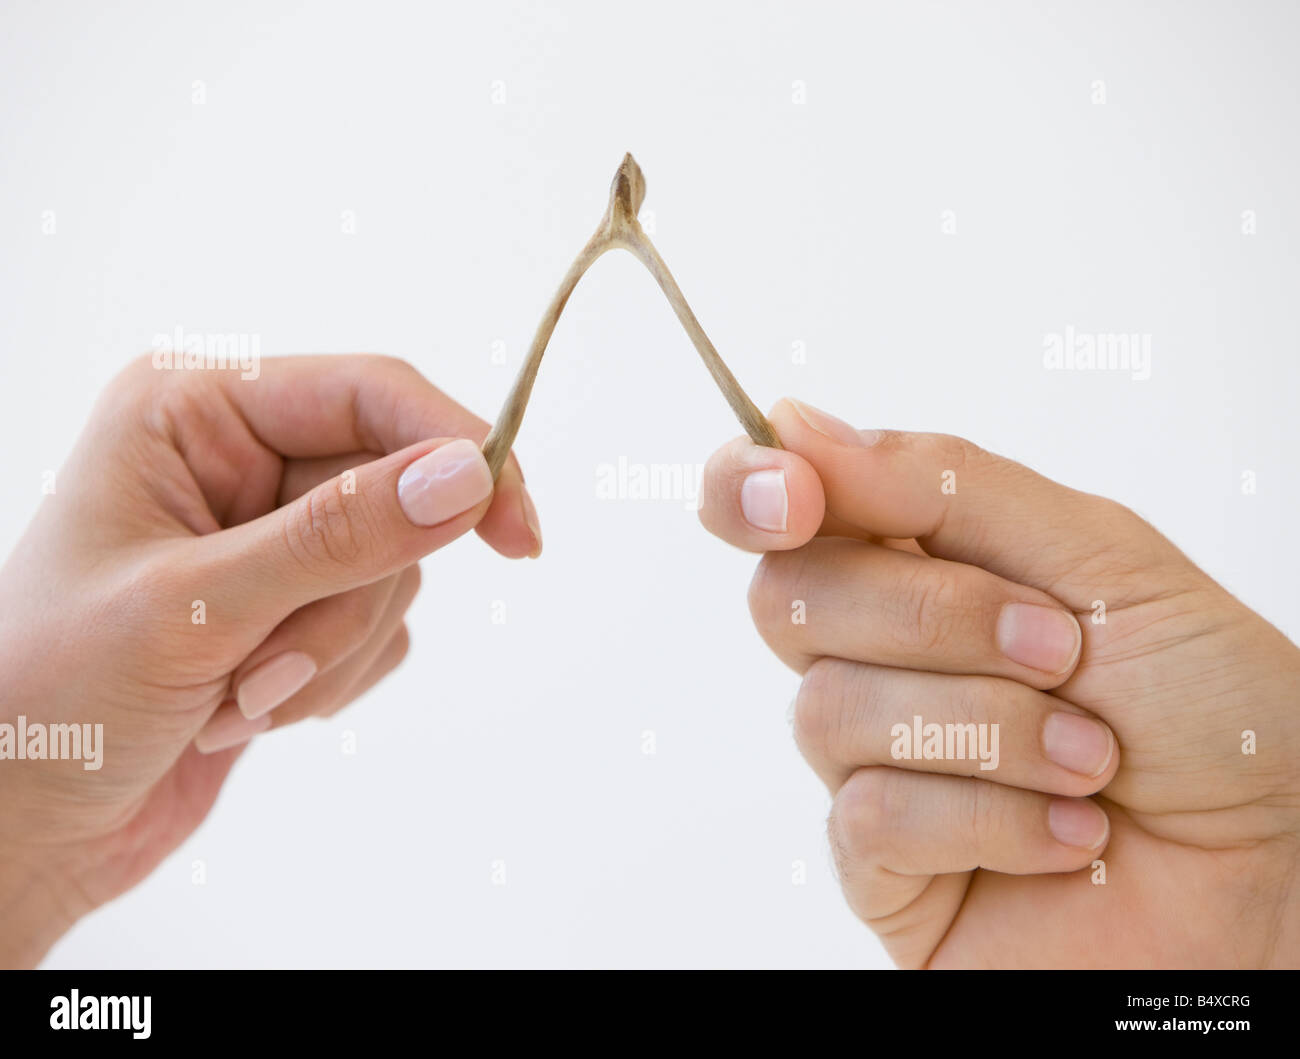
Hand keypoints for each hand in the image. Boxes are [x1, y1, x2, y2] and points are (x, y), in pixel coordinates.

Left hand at [0, 354, 539, 966]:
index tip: (515, 533)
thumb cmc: (52, 697)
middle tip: (267, 674)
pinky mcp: (298, 601)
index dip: (456, 452)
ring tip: (235, 701)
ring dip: (328, 653)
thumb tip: (467, 477)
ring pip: (393, 571)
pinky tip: (245, 712)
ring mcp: (273, 533)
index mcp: (195, 409)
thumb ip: (337, 537)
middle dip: (342, 602)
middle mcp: (242, 457)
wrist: (22, 825)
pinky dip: (332, 679)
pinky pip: (382, 626)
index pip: (371, 393)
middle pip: (392, 494)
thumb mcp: (195, 608)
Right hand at [699, 398, 1299, 967]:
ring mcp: (874, 762)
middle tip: (1059, 650)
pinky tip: (1067, 834)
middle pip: (788, 597)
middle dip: (933, 616)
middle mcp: (879, 657)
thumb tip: (794, 426)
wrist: (1277, 864)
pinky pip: (867, 817)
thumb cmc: (1209, 705)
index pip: (780, 511)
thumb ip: (944, 483)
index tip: (791, 492)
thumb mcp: (1101, 556)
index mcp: (921, 563)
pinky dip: (989, 816)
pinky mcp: (882, 867)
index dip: (750, 488)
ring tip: (1093, 758)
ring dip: (988, 728)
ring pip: (828, 709)